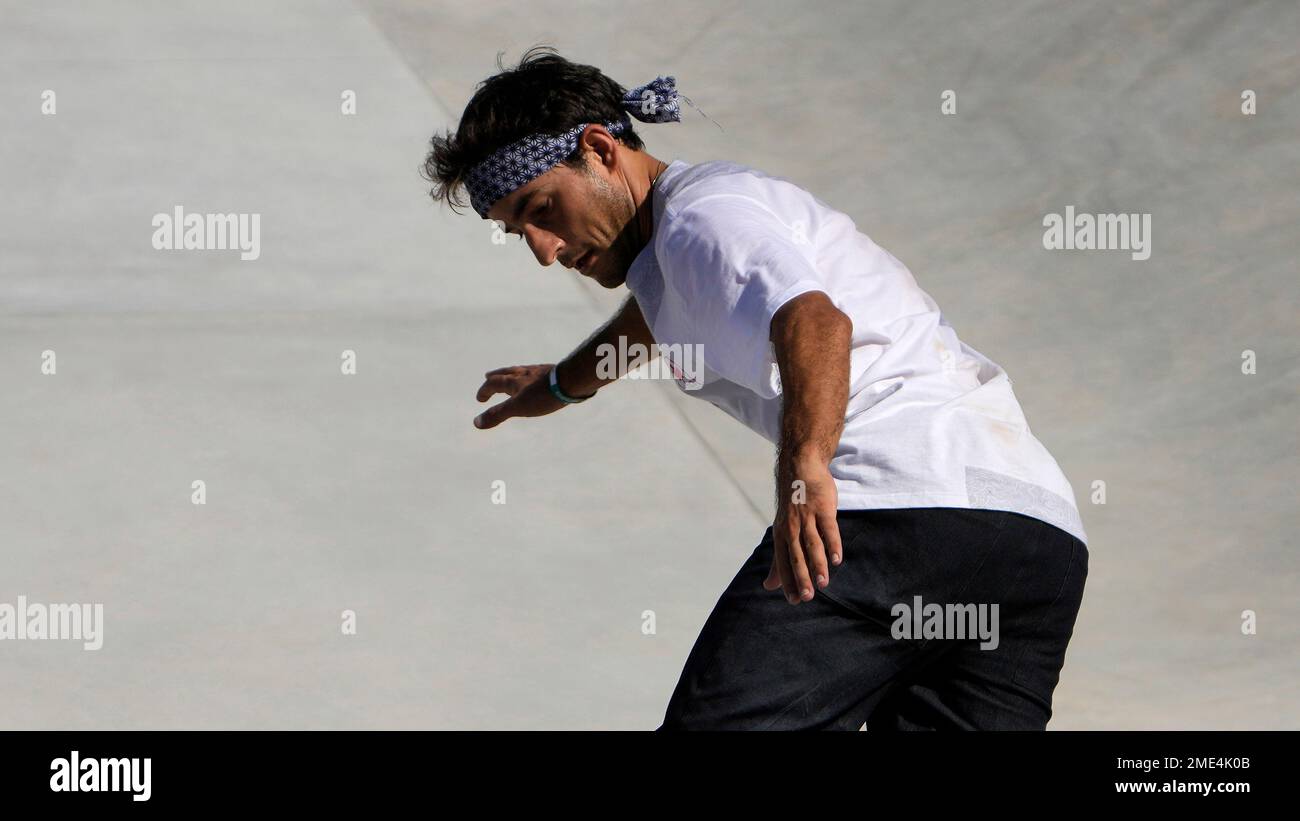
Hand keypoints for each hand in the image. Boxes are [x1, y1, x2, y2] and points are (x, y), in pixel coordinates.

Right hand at [474, 364, 567, 428]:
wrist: (570, 381)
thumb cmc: (542, 396)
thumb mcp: (517, 408)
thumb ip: (497, 414)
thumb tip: (476, 423)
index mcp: (513, 381)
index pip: (493, 384)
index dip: (485, 391)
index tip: (480, 399)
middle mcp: (523, 374)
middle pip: (505, 372)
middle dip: (495, 376)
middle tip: (488, 376)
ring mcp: (538, 371)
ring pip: (521, 370)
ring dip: (511, 373)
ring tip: (510, 374)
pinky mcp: (552, 372)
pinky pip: (536, 372)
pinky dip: (530, 375)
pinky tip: (536, 377)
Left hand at [763, 458, 842, 603]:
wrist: (801, 468)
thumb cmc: (793, 505)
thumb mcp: (782, 531)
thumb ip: (778, 560)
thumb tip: (769, 586)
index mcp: (781, 535)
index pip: (783, 562)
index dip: (788, 582)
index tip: (795, 601)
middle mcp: (792, 527)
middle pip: (797, 557)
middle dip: (801, 578)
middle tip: (807, 598)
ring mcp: (807, 517)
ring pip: (812, 546)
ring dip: (818, 565)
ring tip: (824, 584)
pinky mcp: (823, 508)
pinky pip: (829, 530)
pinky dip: (833, 545)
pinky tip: (837, 560)